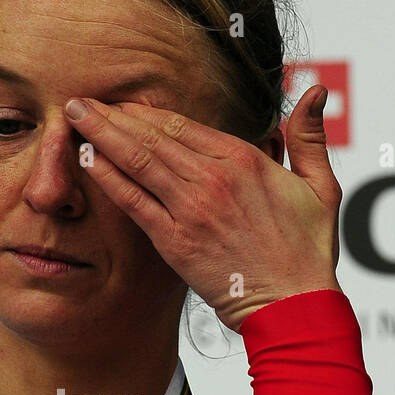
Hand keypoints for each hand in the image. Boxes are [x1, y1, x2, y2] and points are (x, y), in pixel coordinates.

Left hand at [64, 85, 342, 331]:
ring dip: (102, 135)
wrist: (293, 305)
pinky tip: (85, 158)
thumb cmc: (308, 252)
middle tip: (80, 100)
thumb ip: (309, 137)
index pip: (183, 124)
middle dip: (113, 115)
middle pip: (152, 135)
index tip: (121, 102)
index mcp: (245, 159)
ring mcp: (191, 208)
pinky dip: (108, 176)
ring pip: (138, 160)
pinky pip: (134, 201)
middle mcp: (213, 177)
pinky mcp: (175, 241)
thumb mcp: (321, 187)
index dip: (146, 111)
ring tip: (73, 116)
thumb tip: (317, 89)